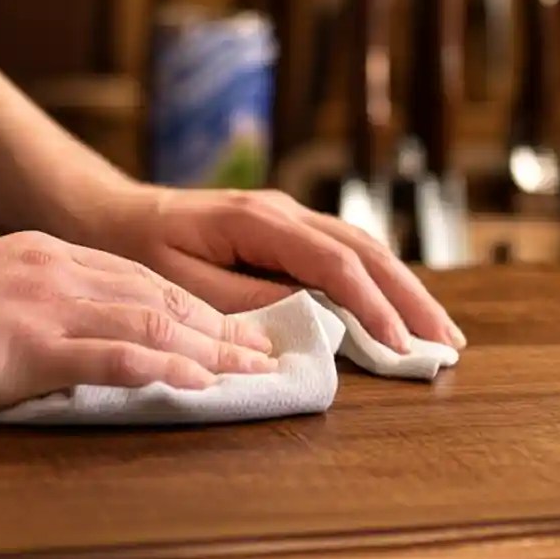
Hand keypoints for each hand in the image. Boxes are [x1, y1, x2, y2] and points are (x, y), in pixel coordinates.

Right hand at [0, 232, 277, 422]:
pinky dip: (166, 368)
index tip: (222, 324)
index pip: (131, 274)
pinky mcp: (27, 346)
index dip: (186, 302)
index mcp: (34, 253)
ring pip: (149, 319)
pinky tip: (200, 384)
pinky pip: (114, 355)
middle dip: (216, 323)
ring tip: (253, 372)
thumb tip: (36, 326)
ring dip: (210, 349)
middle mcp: (49, 268)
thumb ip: (10, 299)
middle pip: (155, 292)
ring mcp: (40, 304)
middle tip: (262, 350)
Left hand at [71, 184, 465, 352]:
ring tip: (438, 333)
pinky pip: (342, 255)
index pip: (334, 263)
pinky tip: (397, 310)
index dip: (371, 305)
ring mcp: (287, 218)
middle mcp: (282, 211)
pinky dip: (376, 283)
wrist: (111, 216)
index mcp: (257, 220)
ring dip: (403, 291)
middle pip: (365, 251)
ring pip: (362, 250)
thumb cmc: (137, 249)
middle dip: (410, 298)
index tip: (398, 347)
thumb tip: (309, 319)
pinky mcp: (284, 233)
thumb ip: (243, 301)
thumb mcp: (180, 282)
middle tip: (448, 344)